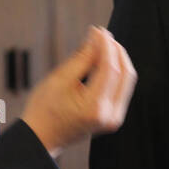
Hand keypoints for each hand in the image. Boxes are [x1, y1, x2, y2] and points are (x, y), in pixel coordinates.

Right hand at [20, 26, 136, 154]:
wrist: (41, 138)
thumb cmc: (44, 109)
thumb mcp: (59, 79)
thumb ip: (82, 58)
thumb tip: (97, 36)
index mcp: (94, 107)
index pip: (110, 69)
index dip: (106, 46)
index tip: (97, 30)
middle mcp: (110, 115)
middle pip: (125, 74)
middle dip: (116, 50)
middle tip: (101, 34)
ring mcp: (114, 119)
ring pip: (127, 81)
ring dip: (118, 60)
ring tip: (102, 44)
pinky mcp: (114, 118)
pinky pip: (122, 89)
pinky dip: (116, 72)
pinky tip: (104, 60)